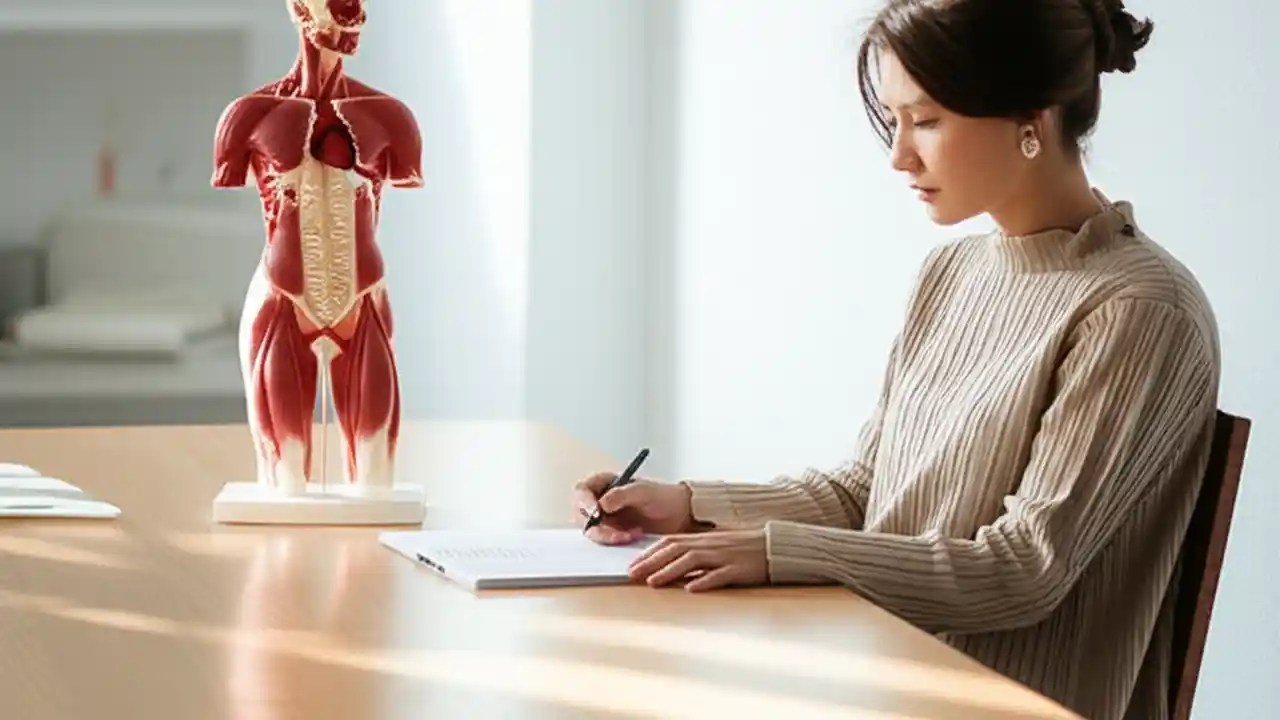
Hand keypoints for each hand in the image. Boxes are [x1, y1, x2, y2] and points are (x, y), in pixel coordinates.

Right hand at [572, 473, 695, 544]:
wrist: (680, 515)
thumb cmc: (663, 497)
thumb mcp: (644, 492)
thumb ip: (621, 495)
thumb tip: (602, 503)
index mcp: (604, 483)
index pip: (582, 492)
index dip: (584, 503)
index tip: (596, 513)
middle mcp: (600, 501)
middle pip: (582, 515)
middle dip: (597, 527)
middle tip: (615, 534)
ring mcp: (605, 519)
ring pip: (592, 531)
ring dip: (608, 536)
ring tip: (631, 535)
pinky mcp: (612, 535)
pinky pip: (604, 542)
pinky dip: (615, 542)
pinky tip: (633, 537)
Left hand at [627, 530, 767, 591]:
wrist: (774, 546)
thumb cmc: (743, 549)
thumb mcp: (715, 546)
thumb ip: (694, 553)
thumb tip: (670, 567)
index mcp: (703, 539)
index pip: (670, 542)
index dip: (649, 553)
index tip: (632, 565)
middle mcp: (710, 545)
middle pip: (676, 550)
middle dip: (651, 562)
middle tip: (631, 575)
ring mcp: (724, 556)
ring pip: (692, 561)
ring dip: (671, 571)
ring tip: (653, 582)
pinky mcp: (739, 569)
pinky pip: (720, 575)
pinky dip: (705, 581)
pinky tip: (692, 589)